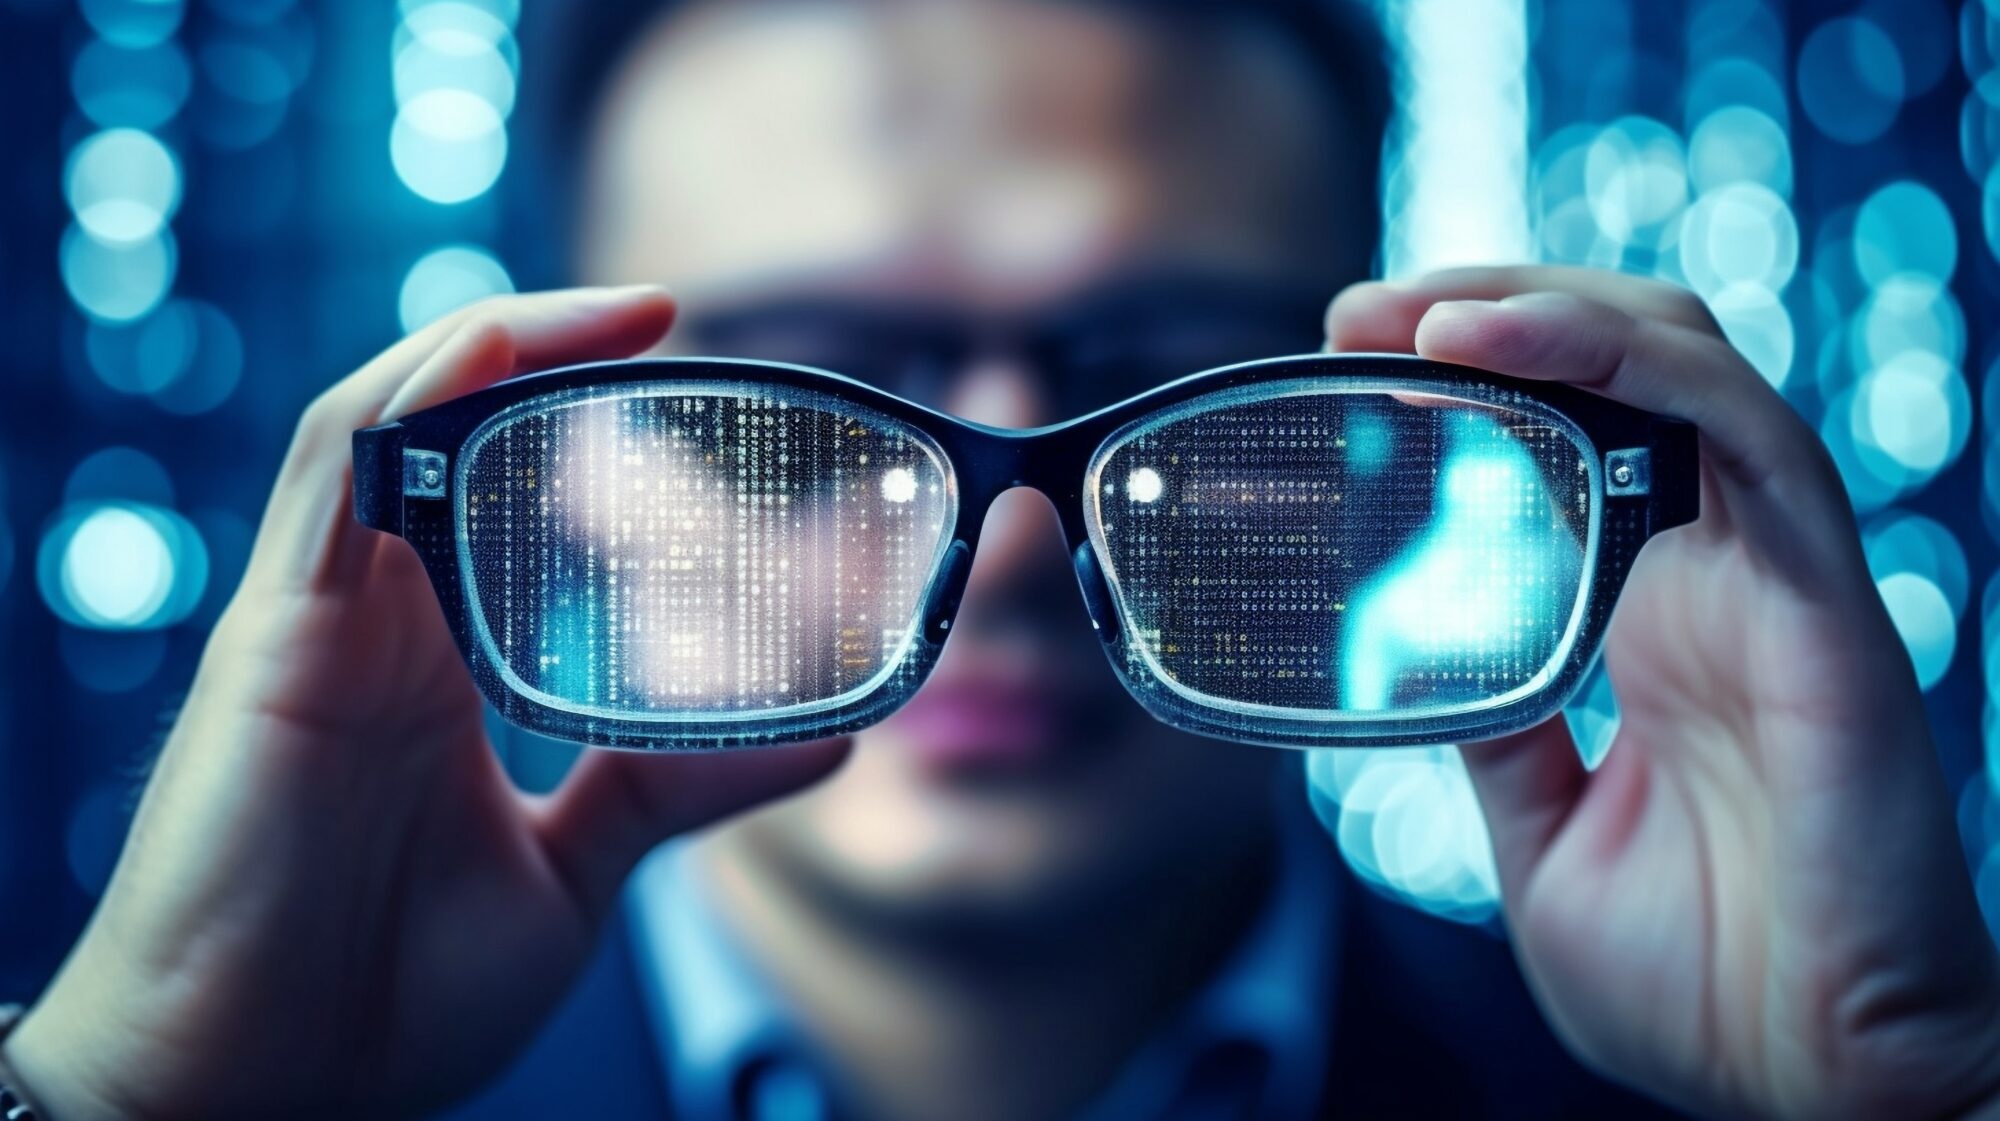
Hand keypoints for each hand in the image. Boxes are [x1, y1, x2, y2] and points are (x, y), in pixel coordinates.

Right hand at [2, 288, 849, 1120]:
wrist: (259, 1099)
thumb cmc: (386, 998)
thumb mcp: (574, 875)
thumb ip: (674, 789)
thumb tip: (826, 738)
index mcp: (441, 668)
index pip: (509, 508)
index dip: (589, 437)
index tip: (701, 394)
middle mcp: (377, 622)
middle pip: (454, 442)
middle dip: (557, 366)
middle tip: (675, 324)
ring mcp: (320, 620)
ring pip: (393, 426)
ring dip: (500, 350)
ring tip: (623, 315)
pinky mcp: (275, 639)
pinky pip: (334, 477)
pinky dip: (411, 397)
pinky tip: (493, 350)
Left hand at [1327, 267, 1999, 1120]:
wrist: (1812, 1086)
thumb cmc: (1703, 984)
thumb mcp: (1538, 831)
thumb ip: (1493, 729)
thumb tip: (1407, 653)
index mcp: (1647, 621)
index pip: (1571, 437)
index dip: (1472, 376)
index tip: (1350, 359)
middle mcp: (1712, 574)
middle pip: (1620, 364)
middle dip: (1494, 308)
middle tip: (1362, 310)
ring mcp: (1771, 576)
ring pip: (1684, 360)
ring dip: (1546, 308)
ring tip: (1413, 310)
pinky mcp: (1822, 602)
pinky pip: (1745, 433)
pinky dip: (1628, 363)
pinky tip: (1501, 347)